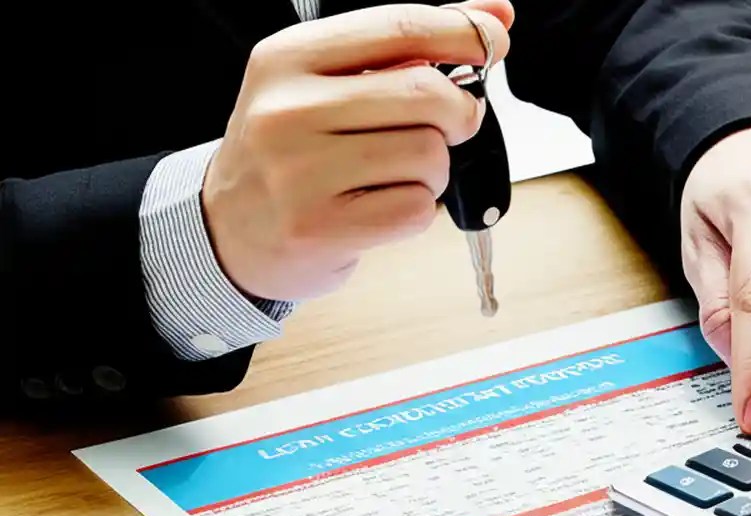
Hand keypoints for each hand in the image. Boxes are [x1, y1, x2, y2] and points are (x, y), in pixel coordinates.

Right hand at [202, 1, 514, 300]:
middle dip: (459, 113)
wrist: (228, 231)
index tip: (495, 40)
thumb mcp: (329, 83)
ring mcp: (301, 172)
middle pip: (428, 94)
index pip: (401, 27)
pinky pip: (417, 208)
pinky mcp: (321, 227)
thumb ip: (408, 46)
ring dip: (433, 169)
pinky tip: (379, 206)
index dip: (465, 33)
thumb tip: (494, 16)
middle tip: (446, 127)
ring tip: (392, 174)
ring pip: (429, 154)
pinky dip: (417, 210)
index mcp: (289, 58)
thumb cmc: (293, 151)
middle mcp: (288, 110)